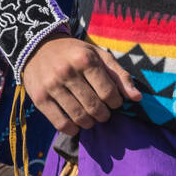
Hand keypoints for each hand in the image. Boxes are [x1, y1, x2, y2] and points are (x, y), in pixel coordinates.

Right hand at [21, 36, 142, 134]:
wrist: (38, 46)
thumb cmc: (75, 52)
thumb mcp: (99, 56)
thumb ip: (119, 76)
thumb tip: (137, 98)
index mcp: (85, 59)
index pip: (108, 92)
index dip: (116, 103)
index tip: (114, 102)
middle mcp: (67, 72)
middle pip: (94, 107)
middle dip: (103, 115)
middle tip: (103, 114)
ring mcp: (51, 86)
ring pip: (78, 117)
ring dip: (89, 123)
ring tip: (91, 119)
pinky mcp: (39, 98)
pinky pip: (60, 123)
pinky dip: (72, 129)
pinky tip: (76, 125)